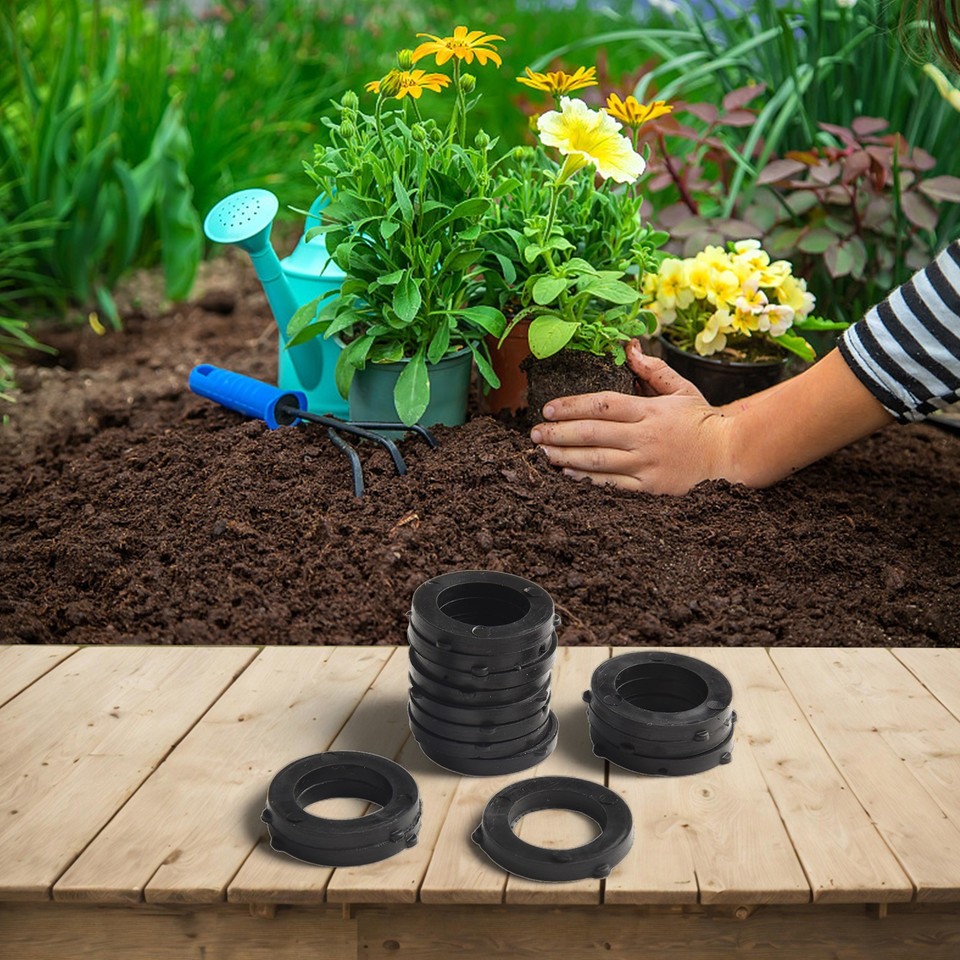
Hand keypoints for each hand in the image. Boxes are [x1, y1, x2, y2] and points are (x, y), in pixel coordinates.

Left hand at [529, 341, 731, 494]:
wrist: (730, 455)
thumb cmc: (702, 421)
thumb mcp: (681, 389)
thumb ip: (652, 370)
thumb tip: (629, 346)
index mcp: (649, 410)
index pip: (602, 404)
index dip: (571, 406)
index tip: (547, 408)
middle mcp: (644, 437)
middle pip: (592, 433)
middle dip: (558, 433)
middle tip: (535, 434)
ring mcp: (646, 464)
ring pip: (597, 460)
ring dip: (566, 456)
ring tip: (545, 453)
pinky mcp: (649, 487)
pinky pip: (611, 484)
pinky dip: (587, 479)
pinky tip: (569, 473)